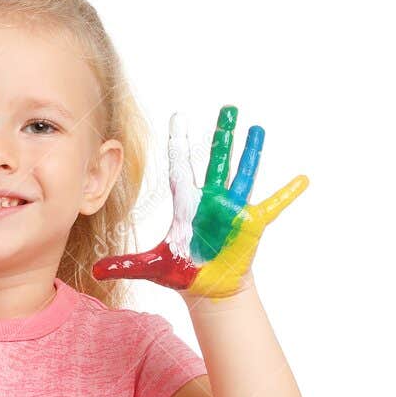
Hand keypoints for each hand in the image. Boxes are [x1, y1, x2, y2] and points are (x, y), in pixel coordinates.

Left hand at [93, 106, 308, 298]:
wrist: (207, 289)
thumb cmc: (182, 272)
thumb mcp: (150, 268)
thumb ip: (124, 265)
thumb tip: (93, 270)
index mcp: (188, 205)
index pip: (181, 167)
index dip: (181, 144)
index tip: (179, 117)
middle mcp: (212, 201)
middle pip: (217, 161)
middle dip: (222, 135)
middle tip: (228, 107)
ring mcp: (234, 210)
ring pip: (244, 174)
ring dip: (252, 152)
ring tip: (258, 128)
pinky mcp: (252, 224)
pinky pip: (273, 205)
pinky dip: (288, 193)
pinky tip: (302, 179)